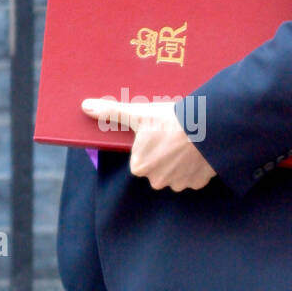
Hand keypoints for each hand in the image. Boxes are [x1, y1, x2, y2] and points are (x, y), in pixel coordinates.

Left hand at [81, 97, 216, 191]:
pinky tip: (199, 150)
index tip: (159, 133)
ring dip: (180, 162)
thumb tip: (85, 107)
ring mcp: (179, 184)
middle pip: (157, 168)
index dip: (149, 145)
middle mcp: (157, 180)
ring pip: (176, 173)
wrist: (207, 127)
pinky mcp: (198, 183)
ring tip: (188, 142)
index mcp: (140, 166)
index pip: (140, 158)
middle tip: (173, 136)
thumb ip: (111, 112)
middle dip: (164, 155)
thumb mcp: (138, 113)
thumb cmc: (169, 121)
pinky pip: (194, 176)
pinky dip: (196, 167)